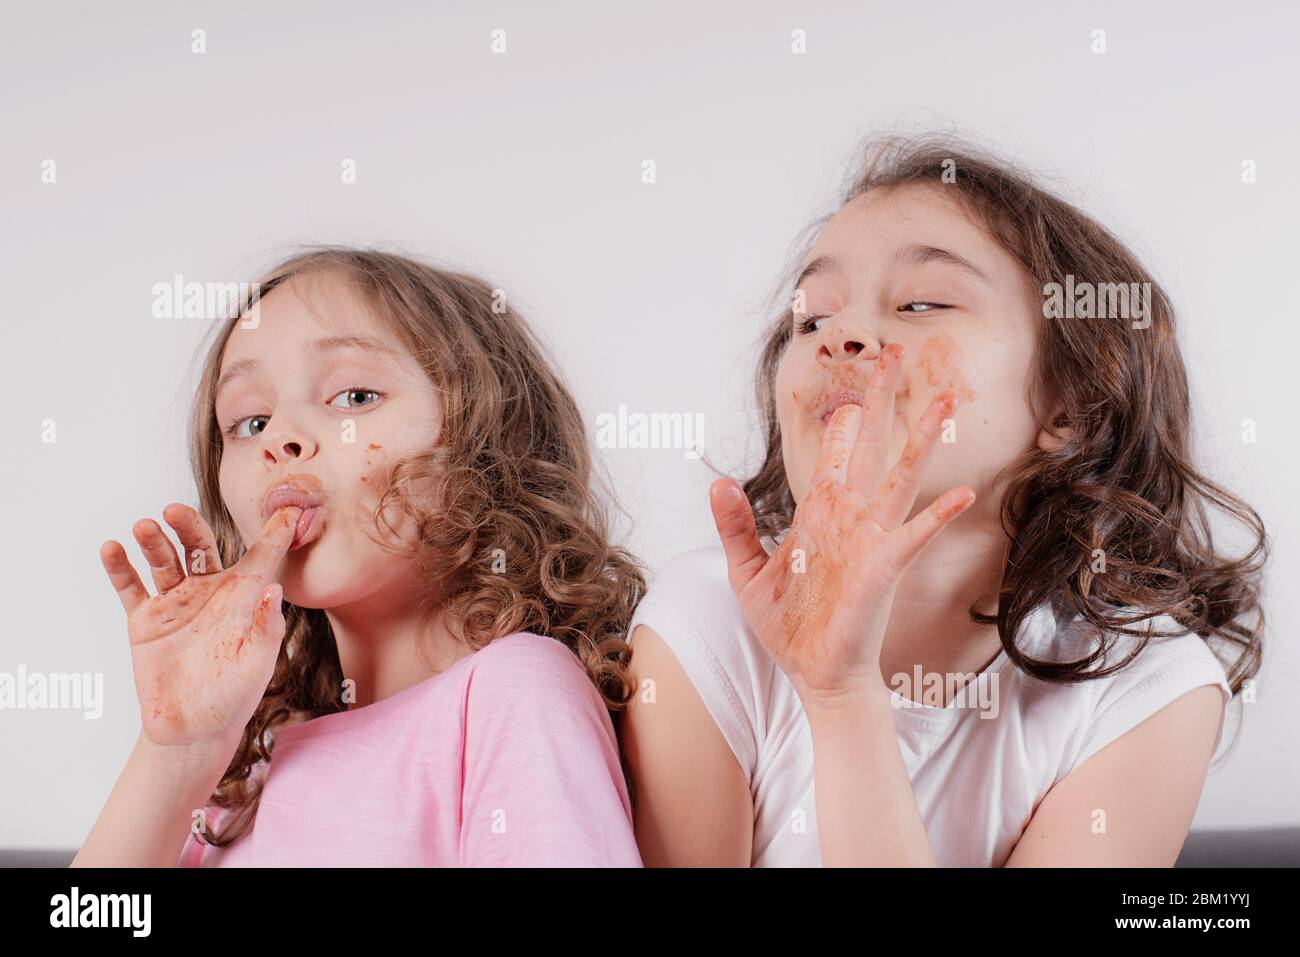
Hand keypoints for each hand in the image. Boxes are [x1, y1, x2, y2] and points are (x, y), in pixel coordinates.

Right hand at [99, 504, 301, 749]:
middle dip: (188, 526)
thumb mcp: (258, 662)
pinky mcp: (146, 620)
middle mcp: (208, 591)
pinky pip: (131, 588)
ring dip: (154, 542)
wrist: (195, 728)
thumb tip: (274, 590)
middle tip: (176, 510)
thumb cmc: (236, 694)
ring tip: (145, 527)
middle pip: (198, 547)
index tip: (290, 507)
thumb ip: (265, 627)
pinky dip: (120, 568)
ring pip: (163, 562)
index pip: (261, 557)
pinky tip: (112, 549)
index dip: (276, 533)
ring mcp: (175, 603)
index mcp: (242, 597)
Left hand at [708, 342, 975, 706]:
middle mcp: (849, 515)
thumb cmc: (788, 626)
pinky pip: (913, 534)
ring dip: (922, 437)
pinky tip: (959, 492)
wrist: (815, 674)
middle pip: (871, 445)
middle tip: (896, 352)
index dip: (841, 419)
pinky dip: (935, 514)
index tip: (852, 381)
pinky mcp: (881, 567)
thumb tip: (718, 480)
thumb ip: (734, 525)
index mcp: (819, 513)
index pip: (833, 452)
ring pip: (899, 475)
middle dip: (881, 398)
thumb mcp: (746, 572)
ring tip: (945, 398)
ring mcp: (869, 538)